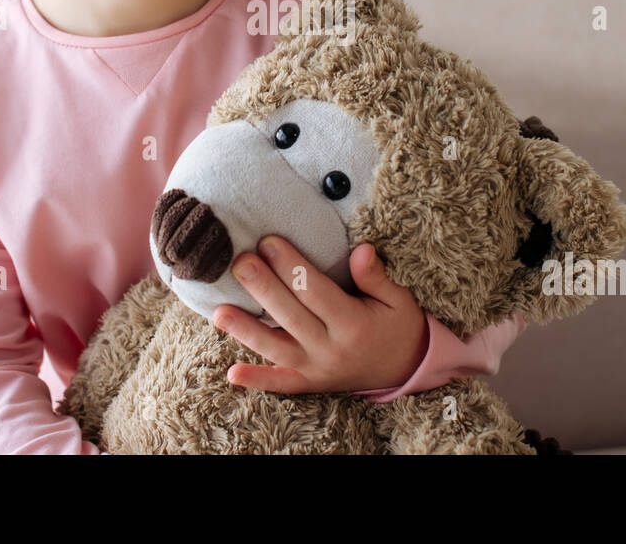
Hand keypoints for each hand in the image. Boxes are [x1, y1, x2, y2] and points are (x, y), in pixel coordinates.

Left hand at [212, 236, 428, 393]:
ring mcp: (318, 369)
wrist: (407, 368)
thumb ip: (377, 275)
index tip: (268, 241)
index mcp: (354, 324)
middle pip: (290, 315)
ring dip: (246, 331)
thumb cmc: (399, 324)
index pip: (314, 290)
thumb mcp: (399, 298)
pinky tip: (231, 373)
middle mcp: (332, 349)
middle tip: (239, 261)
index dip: (290, 265)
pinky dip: (257, 380)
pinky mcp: (310, 382)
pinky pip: (280, 383)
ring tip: (218, 311)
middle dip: (262, 287)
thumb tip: (361, 249)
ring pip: (276, 349)